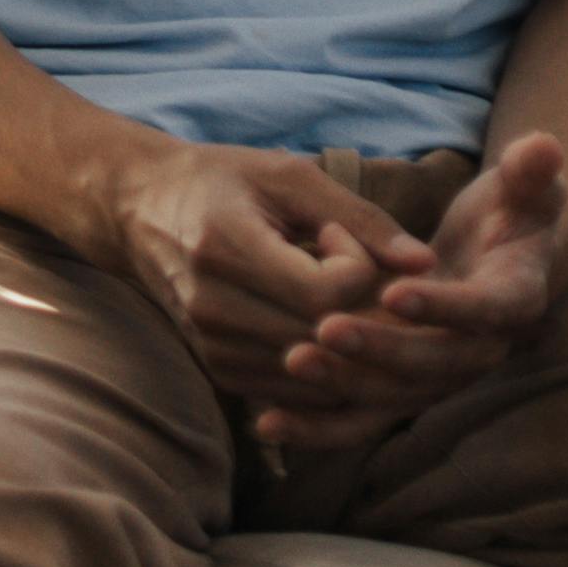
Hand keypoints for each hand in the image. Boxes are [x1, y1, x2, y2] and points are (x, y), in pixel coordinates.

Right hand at [94, 140, 428, 410]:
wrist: (141, 211)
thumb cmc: (223, 181)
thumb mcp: (290, 176)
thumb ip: (361, 218)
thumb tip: (426, 264)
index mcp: (225, 248)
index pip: (327, 294)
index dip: (355, 264)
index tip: (333, 232)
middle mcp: (212, 307)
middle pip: (327, 337)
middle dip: (361, 305)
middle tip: (351, 264)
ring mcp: (212, 346)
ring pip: (318, 372)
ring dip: (347, 338)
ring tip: (332, 289)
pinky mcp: (219, 371)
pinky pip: (296, 389)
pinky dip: (326, 363)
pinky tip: (319, 320)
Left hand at [243, 132, 567, 453]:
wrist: (509, 257)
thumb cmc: (515, 211)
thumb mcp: (527, 186)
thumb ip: (532, 171)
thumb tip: (543, 147)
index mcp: (514, 300)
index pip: (484, 311)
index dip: (443, 304)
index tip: (394, 291)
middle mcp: (482, 349)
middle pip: (433, 364)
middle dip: (379, 349)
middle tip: (324, 330)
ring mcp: (442, 374)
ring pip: (395, 396)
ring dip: (343, 385)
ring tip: (291, 362)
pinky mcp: (407, 388)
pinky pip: (364, 416)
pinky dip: (320, 425)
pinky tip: (268, 424)